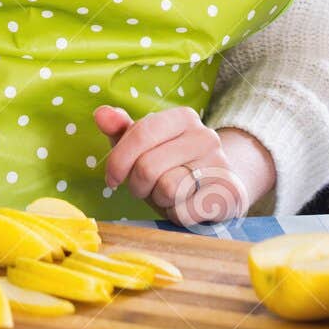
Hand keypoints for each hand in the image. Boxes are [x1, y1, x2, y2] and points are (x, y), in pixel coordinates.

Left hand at [93, 105, 274, 224]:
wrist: (218, 187)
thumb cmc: (172, 165)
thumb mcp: (145, 147)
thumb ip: (121, 130)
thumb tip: (100, 114)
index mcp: (183, 117)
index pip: (141, 133)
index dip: (118, 160)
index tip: (111, 179)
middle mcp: (205, 136)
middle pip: (148, 166)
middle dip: (137, 185)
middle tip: (144, 188)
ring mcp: (220, 165)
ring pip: (167, 189)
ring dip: (158, 199)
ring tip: (167, 195)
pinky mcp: (228, 195)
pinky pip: (184, 211)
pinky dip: (176, 214)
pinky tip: (184, 206)